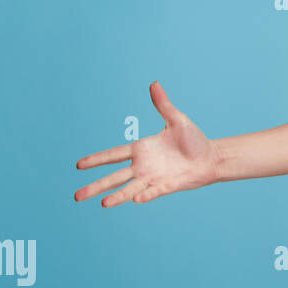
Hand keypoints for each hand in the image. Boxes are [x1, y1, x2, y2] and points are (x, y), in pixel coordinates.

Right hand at [75, 81, 219, 207]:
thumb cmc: (194, 140)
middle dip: (97, 186)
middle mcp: (143, 166)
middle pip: (115, 177)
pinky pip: (154, 191)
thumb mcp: (177, 120)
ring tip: (102, 203)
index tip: (79, 165)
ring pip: (130, 188)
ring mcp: (154, 178)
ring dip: (117, 195)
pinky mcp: (167, 186)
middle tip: (77, 196)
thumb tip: (154, 83)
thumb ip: (163, 105)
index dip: (97, 159)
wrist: (211, 157)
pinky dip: (145, 195)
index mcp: (142, 149)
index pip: (114, 155)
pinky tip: (136, 199)